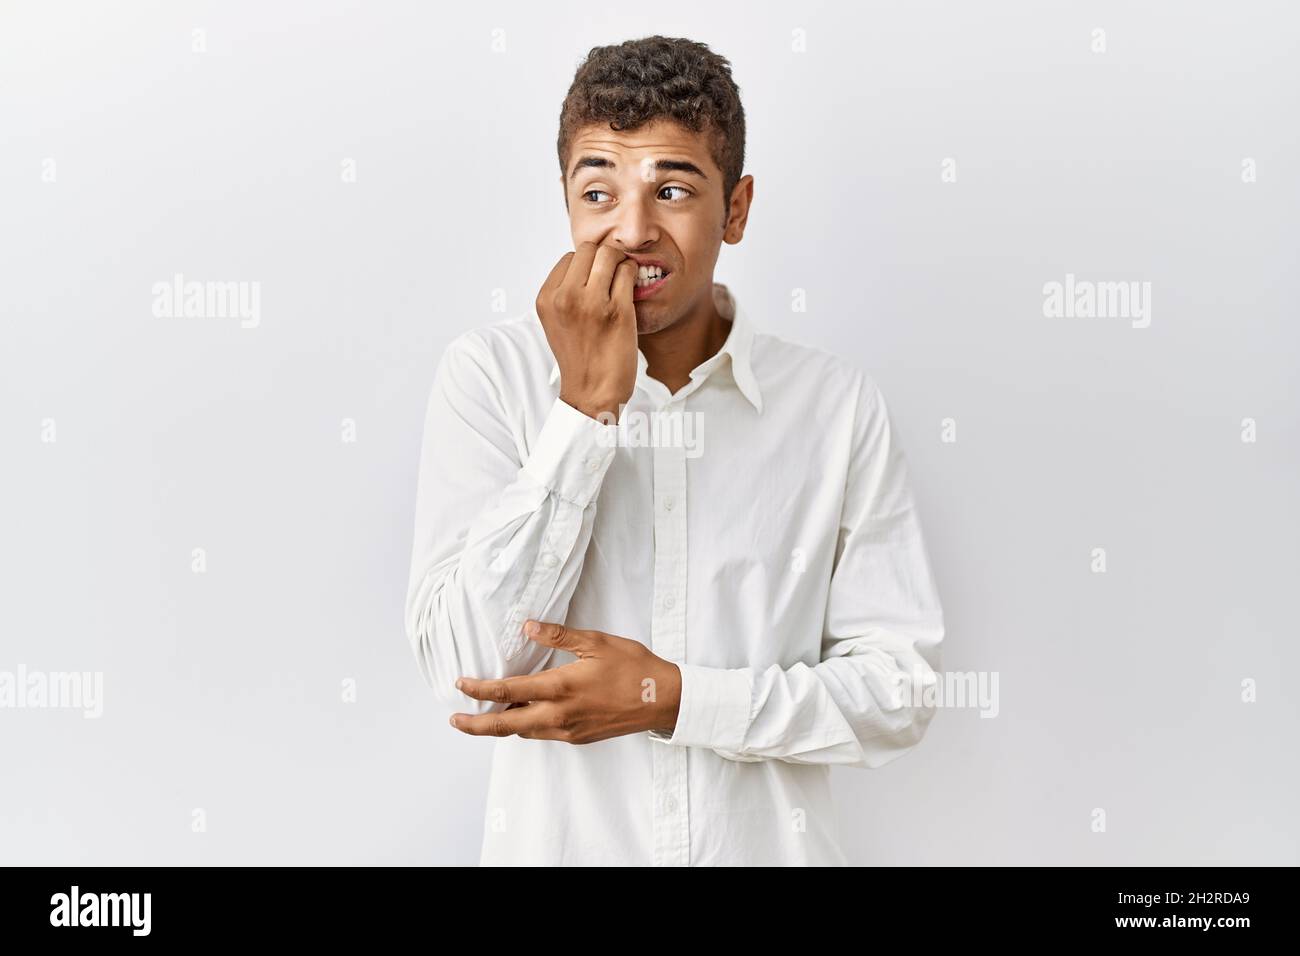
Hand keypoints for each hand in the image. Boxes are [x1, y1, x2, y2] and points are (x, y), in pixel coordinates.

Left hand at [449, 621, 681, 743]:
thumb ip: (558, 635)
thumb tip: (527, 627)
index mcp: (560, 687)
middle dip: (475, 725)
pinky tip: (521, 717)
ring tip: (481, 718)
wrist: (664, 700)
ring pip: (523, 733)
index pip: (507, 692)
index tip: (460, 685)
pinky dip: (524, 727)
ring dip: (499, 727)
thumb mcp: (596, 642)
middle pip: (505, 726)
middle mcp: (559, 715)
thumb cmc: (634, 668)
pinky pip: (542, 734)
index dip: (479, 690)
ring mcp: (569, 730)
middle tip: (454, 720)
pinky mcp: (579, 737)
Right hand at [535, 242, 638, 421]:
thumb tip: (586, 262)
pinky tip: (631, 290)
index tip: (595, 280)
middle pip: (589, 249)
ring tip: (622, 281)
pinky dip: (632, 275)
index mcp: (546, 299)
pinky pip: (628, 272)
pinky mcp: (618, 311)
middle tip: (612, 275)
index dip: (586, 265)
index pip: (569, 257)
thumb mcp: (557, 321)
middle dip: (604, 257)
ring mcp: (591, 304)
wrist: (592, 392)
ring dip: (620, 263)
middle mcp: (565, 298)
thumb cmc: (579, 357)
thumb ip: (565, 291)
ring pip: (610, 255)